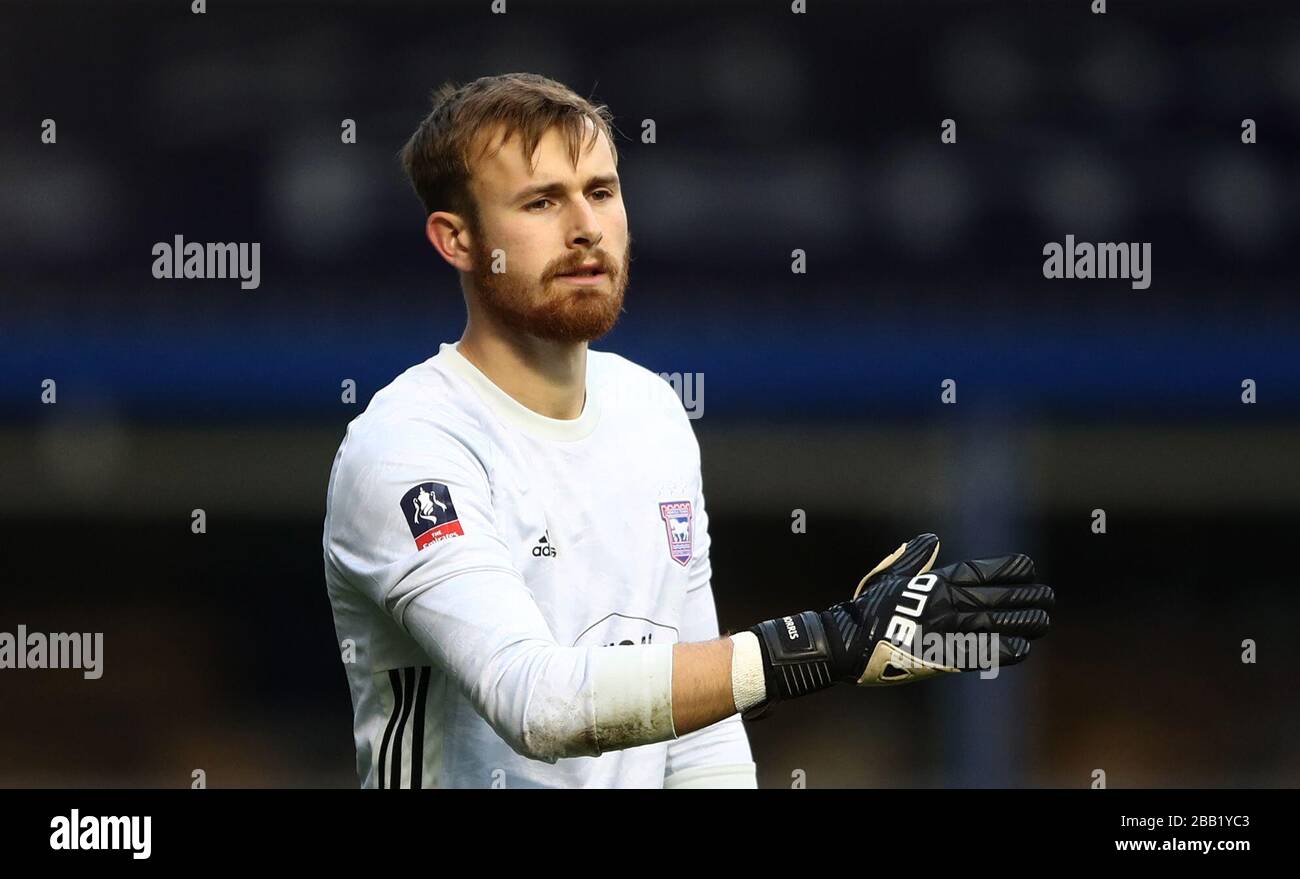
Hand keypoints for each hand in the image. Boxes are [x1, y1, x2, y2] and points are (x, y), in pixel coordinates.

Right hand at [746, 533, 1053, 711]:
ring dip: (1024, 622)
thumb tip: (931, 538)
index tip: (1028, 567)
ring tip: (1043, 621)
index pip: (980, 571)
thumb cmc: (865, 609)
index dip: (1008, 569)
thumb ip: (914, 558)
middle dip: (1026, 597)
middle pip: (996, 597)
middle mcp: (944, 604)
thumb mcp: (889, 576)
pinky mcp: (943, 657)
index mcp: (933, 583)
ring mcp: (945, 631)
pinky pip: (982, 652)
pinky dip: (1005, 649)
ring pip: (996, 623)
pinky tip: (1023, 647)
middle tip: (1048, 598)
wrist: (847, 642)